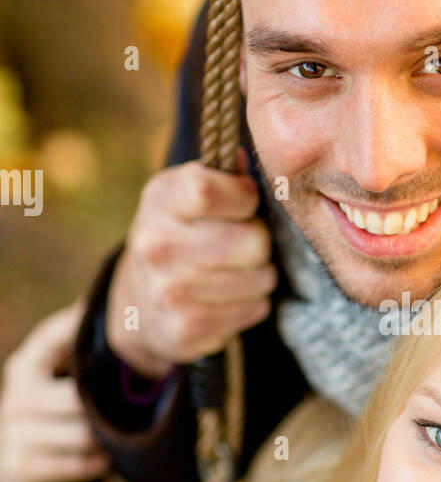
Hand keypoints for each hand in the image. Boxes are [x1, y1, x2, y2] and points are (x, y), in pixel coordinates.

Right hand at [0, 302, 109, 481]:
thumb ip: (81, 345)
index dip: (79, 331)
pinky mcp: (21, 467)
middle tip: (141, 404)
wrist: (26, 469)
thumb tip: (121, 306)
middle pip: (76, 396)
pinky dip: (96, 462)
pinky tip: (107, 459)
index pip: (51, 338)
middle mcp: (15, 397)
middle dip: (110, 404)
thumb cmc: (56, 412)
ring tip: (126, 433)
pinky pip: (74, 464)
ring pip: (81, 433)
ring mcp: (13, 433)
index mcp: (25, 367)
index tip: (122, 330)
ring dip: (108, 437)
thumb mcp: (64, 376)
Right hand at [106, 150, 277, 377]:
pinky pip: (253, 309)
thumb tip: (248, 154)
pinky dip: (252, 305)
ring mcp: (167, 290)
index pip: (209, 190)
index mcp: (160, 199)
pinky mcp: (184, 328)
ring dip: (260, 276)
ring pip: (260, 278)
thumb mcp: (188, 192)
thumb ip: (223, 173)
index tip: (245, 203)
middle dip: (260, 243)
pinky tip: (229, 298)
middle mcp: (156, 244)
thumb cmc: (181, 234)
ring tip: (237, 272)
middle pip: (253, 242)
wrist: (139, 302)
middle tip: (244, 244)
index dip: (244, 197)